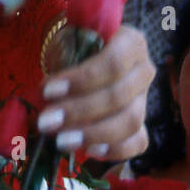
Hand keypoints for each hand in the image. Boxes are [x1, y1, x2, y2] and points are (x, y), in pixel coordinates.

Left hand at [36, 24, 154, 161]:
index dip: (82, 79)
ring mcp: (144, 100)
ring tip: (61, 141)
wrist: (79, 61)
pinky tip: (89, 151)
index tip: (47, 90)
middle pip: (118, 96)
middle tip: (45, 122)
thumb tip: (44, 90)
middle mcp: (143, 71)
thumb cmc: (71, 47)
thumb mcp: (64, 38)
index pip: (114, 62)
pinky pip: (138, 143)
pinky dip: (116, 150)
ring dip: (93, 134)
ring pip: (130, 122)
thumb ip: (60, 51)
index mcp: (131, 42)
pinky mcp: (140, 125)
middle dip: (78, 111)